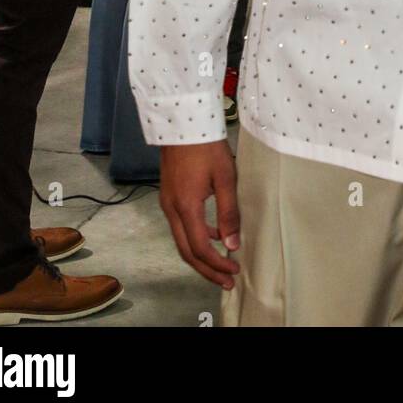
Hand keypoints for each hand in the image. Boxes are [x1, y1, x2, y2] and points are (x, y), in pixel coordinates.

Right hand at [159, 140, 240, 287]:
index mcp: (186, 207)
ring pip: (182, 240)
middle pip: (186, 251)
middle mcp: (172, 210)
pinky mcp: (169, 195)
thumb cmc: (207, 147)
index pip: (199, 248)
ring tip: (221, 264)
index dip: (216, 264)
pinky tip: (212, 234)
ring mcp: (168, 202)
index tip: (234, 270)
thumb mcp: (225, 177)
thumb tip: (232, 244)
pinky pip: (181, 226)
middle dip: (207, 269)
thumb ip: (228, 213)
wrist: (183, 122)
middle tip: (226, 281)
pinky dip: (195, 238)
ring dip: (200, 256)